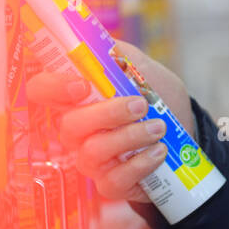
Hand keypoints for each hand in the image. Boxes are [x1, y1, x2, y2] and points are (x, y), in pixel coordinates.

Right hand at [26, 41, 195, 203]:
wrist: (186, 126)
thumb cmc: (158, 95)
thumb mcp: (143, 67)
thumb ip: (120, 56)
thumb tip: (100, 45)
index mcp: (78, 98)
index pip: (42, 90)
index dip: (53, 88)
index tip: (83, 86)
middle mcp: (77, 130)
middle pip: (70, 126)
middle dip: (108, 114)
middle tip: (140, 104)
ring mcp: (92, 159)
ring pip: (93, 152)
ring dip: (131, 137)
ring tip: (158, 127)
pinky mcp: (111, 183)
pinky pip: (113, 180)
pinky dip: (140, 164)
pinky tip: (159, 151)